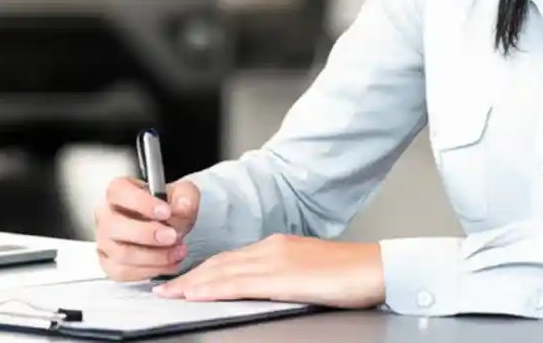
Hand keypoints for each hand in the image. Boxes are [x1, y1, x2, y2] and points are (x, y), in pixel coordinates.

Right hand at [94, 176, 200, 280]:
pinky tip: (168, 263)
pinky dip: (150, 270)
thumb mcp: (183, 195)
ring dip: (154, 256)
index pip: (119, 192)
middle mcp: (106, 215)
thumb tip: (181, 209)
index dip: (141, 202)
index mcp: (119, 191)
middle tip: (172, 236)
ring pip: (121, 253)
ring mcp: (105, 241)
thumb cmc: (167, 209)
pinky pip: (124, 272)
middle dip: (147, 234)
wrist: (167, 228)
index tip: (165, 212)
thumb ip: (185, 198)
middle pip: (114, 226)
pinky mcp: (110, 264)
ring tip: (177, 251)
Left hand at [153, 234, 384, 308]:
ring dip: (193, 283)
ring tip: (170, 294)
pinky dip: (212, 288)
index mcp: (277, 247)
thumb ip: (283, 277)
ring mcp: (274, 260)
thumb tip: (265, 289)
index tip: (185, 281)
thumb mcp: (308, 273)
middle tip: (165, 290)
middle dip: (190, 277)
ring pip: (222, 271)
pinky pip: (238, 282)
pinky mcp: (281, 276)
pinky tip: (196, 294)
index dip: (204, 271)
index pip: (231, 259)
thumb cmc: (350, 274)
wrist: (376, 268)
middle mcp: (271, 249)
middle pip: (220, 263)